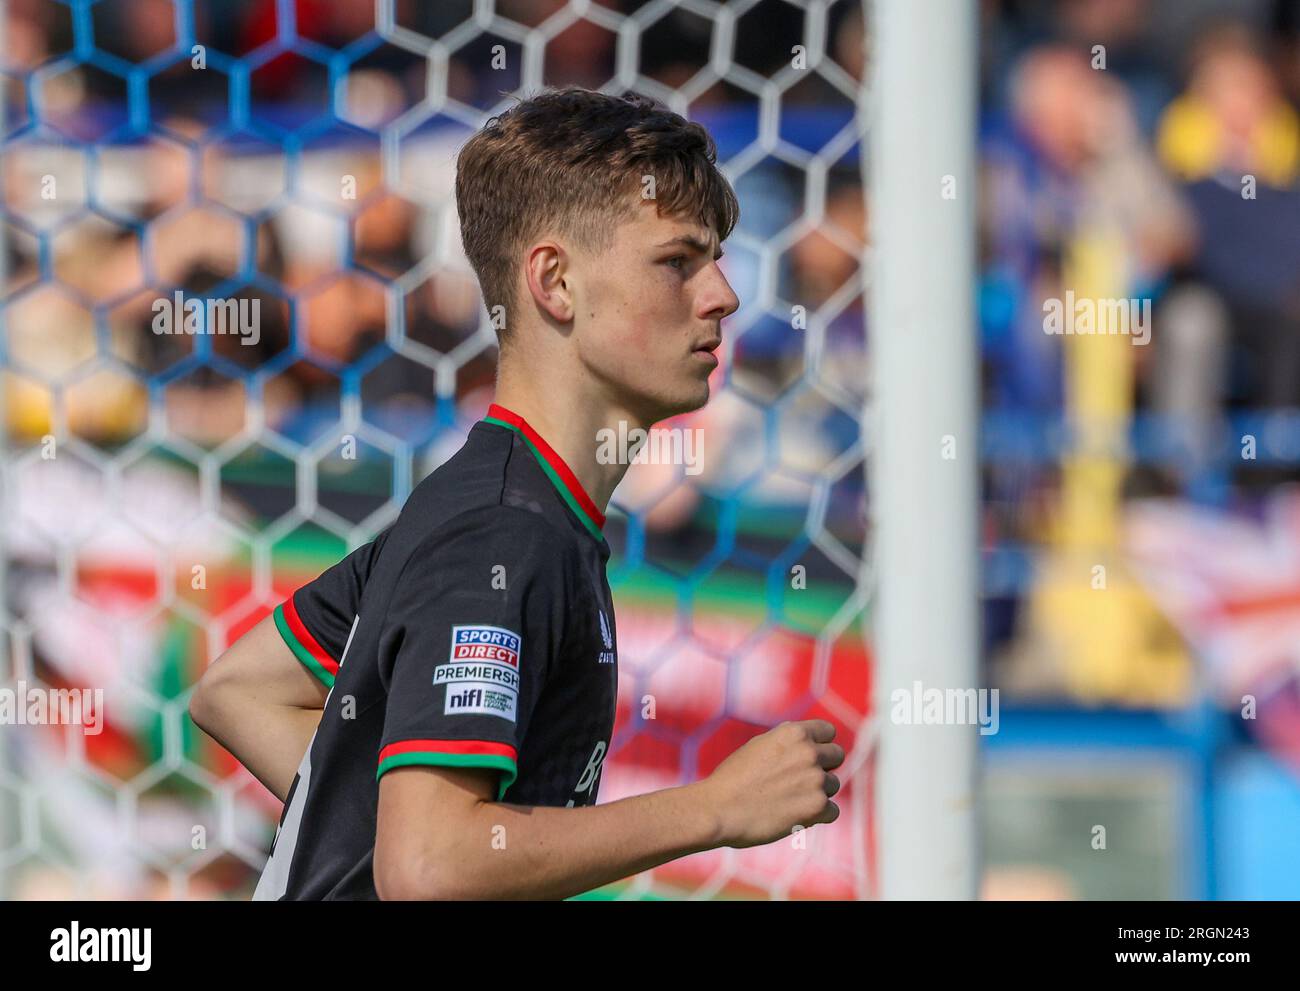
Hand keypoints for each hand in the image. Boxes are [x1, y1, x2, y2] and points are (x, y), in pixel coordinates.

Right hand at [700, 719, 843, 847]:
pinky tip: (795, 815)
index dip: (820, 743)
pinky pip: (832, 810)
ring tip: (789, 799)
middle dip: (823, 766)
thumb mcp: (760, 745)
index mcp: (795, 733)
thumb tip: (810, 742)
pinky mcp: (817, 808)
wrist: (719, 810)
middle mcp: (809, 753)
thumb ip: (788, 742)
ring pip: (833, 785)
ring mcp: (816, 780)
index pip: (829, 732)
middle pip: (837, 756)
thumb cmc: (734, 778)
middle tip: (801, 780)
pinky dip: (817, 815)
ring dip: (817, 792)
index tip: (811, 755)